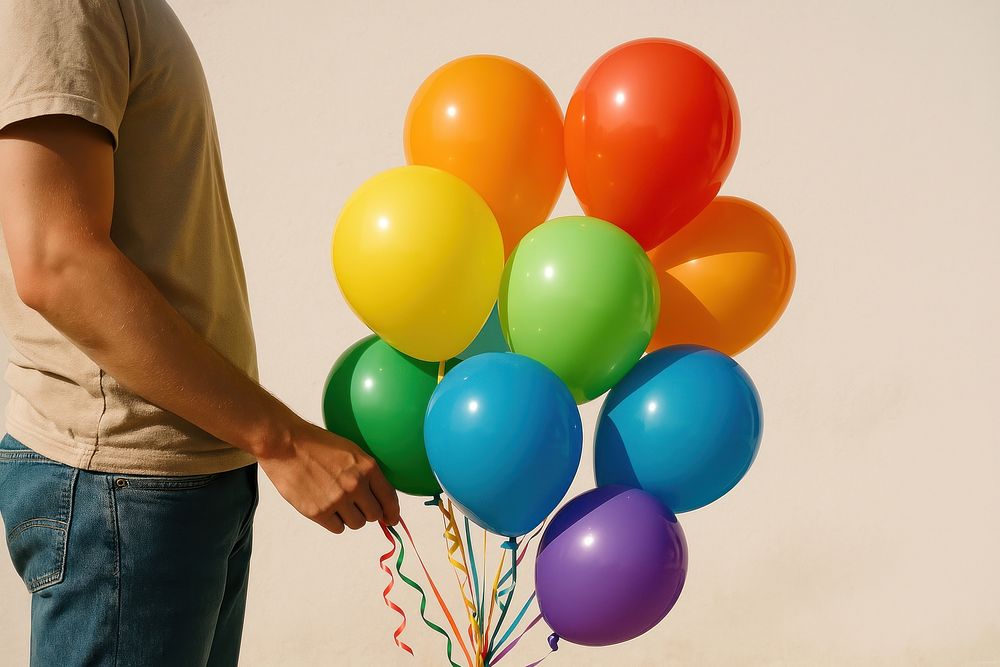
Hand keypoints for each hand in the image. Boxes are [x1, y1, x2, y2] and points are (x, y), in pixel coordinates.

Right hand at [257, 419, 399, 532]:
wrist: (284, 443)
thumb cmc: (315, 444)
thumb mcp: (350, 451)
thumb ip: (366, 473)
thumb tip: (378, 498)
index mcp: (367, 467)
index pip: (389, 497)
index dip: (392, 512)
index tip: (391, 519)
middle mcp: (355, 485)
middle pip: (374, 515)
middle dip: (367, 512)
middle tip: (355, 505)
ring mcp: (337, 499)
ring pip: (356, 524)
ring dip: (349, 517)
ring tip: (335, 502)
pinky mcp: (318, 512)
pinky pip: (337, 528)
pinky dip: (333, 521)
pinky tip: (325, 507)